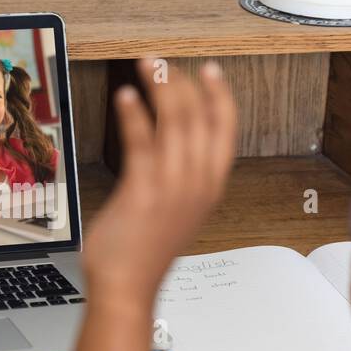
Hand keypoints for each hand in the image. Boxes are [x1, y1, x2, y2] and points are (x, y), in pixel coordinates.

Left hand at [83, 59, 236, 300]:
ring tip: (145, 68)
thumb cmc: (144, 252)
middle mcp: (196, 184)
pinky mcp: (142, 192)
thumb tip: (170, 144)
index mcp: (210, 186)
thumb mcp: (177, 209)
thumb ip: (181, 179)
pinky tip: (125, 97)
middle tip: (162, 62)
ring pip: (173, 122)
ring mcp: (171, 188)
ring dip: (158, 88)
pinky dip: (133, 114)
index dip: (219, 95)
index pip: (226, 129)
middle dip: (182, 82)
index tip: (209, 70)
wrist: (126, 288)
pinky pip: (141, 142)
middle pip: (199, 117)